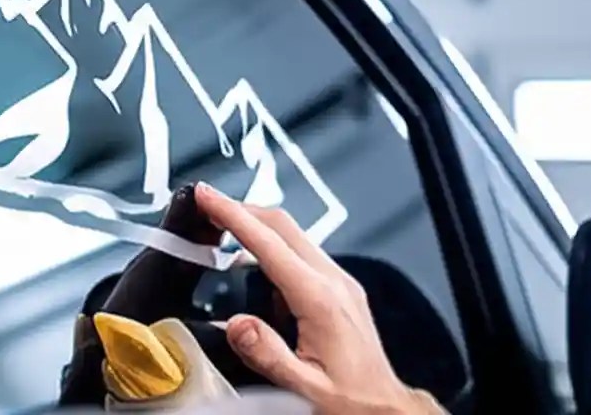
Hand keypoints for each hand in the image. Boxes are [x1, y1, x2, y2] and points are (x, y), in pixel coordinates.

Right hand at [194, 183, 439, 413]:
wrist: (384, 410)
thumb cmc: (350, 401)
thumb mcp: (303, 388)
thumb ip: (266, 354)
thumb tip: (237, 324)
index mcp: (320, 300)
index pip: (268, 242)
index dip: (232, 214)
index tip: (207, 197)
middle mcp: (334, 283)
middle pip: (282, 224)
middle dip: (240, 209)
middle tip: (206, 204)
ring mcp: (339, 283)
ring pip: (292, 235)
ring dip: (255, 227)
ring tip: (220, 234)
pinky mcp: (339, 290)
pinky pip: (301, 254)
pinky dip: (271, 248)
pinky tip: (252, 268)